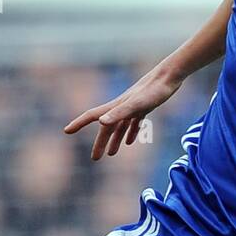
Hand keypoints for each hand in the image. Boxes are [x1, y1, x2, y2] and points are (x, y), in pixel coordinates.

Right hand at [65, 65, 184, 159]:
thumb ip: (119, 114)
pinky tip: (130, 141)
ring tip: (111, 154)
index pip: (92, 116)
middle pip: (107, 127)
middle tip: (95, 158)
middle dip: (100, 142)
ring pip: (119, 126)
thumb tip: (102, 123)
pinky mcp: (144, 107)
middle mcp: (121, 107)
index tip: (66, 131)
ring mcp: (133, 107)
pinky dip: (130, 132)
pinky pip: (133, 123)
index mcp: (116, 107)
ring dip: (114, 140)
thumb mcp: (136, 105)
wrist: (169, 77)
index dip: (79, 123)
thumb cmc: (153, 91)